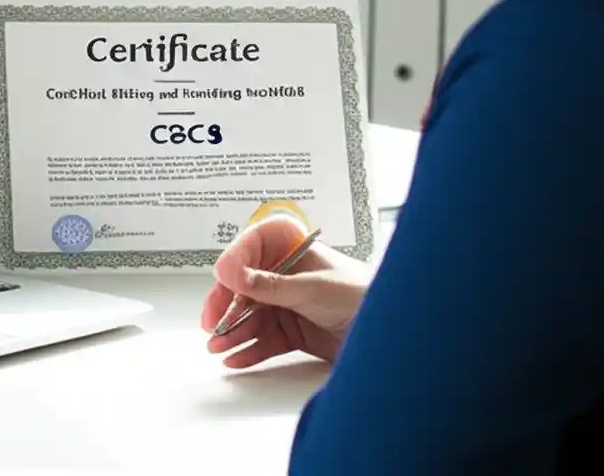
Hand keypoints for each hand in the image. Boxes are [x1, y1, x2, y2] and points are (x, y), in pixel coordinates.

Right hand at [200, 216, 371, 367]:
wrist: (391, 333)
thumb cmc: (362, 295)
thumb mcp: (311, 288)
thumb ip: (269, 285)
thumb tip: (232, 275)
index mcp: (292, 248)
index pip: (252, 245)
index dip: (235, 259)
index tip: (223, 277)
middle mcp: (285, 273)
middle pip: (242, 286)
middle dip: (225, 305)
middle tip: (212, 323)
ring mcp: (286, 303)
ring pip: (249, 316)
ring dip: (231, 332)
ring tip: (218, 346)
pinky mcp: (292, 331)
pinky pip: (262, 339)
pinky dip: (247, 350)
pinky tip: (234, 358)